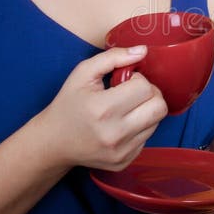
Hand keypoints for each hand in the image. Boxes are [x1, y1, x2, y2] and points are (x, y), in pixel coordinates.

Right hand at [38, 46, 167, 171]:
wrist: (53, 142)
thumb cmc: (69, 104)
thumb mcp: (83, 73)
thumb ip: (113, 57)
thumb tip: (143, 51)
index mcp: (103, 108)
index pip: (145, 88)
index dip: (138, 79)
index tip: (125, 81)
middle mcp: (114, 133)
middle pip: (159, 107)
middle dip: (150, 94)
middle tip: (133, 92)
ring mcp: (121, 151)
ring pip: (157, 122)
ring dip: (146, 110)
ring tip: (126, 108)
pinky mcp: (124, 162)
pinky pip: (147, 139)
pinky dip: (140, 128)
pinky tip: (121, 124)